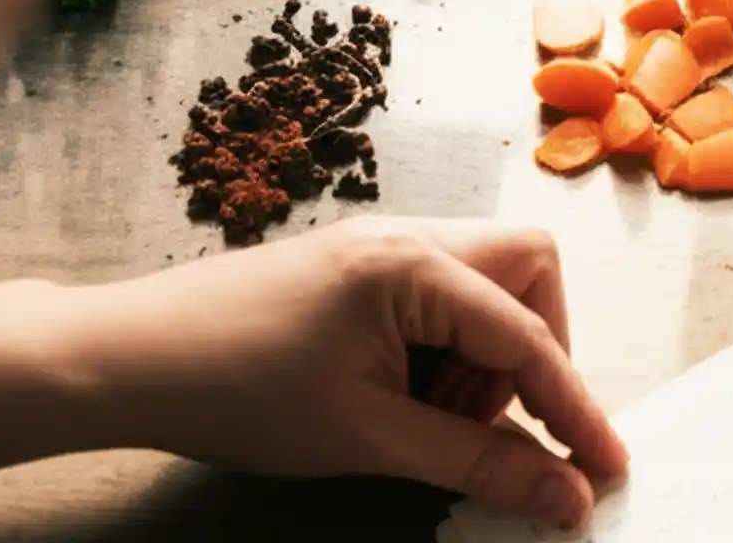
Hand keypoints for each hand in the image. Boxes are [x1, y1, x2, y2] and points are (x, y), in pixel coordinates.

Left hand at [0, 217, 627, 528]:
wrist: (125, 359)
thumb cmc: (235, 390)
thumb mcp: (368, 438)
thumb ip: (477, 462)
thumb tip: (564, 496)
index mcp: (412, 267)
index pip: (528, 337)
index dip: (574, 410)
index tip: (606, 469)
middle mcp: (408, 237)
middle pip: (526, 274)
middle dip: (532, 352)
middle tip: (488, 420)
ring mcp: (384, 247)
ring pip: (487, 286)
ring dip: (482, 359)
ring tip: (423, 416)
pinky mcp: (364, 268)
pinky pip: (442, 299)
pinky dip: (445, 351)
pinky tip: (400, 395)